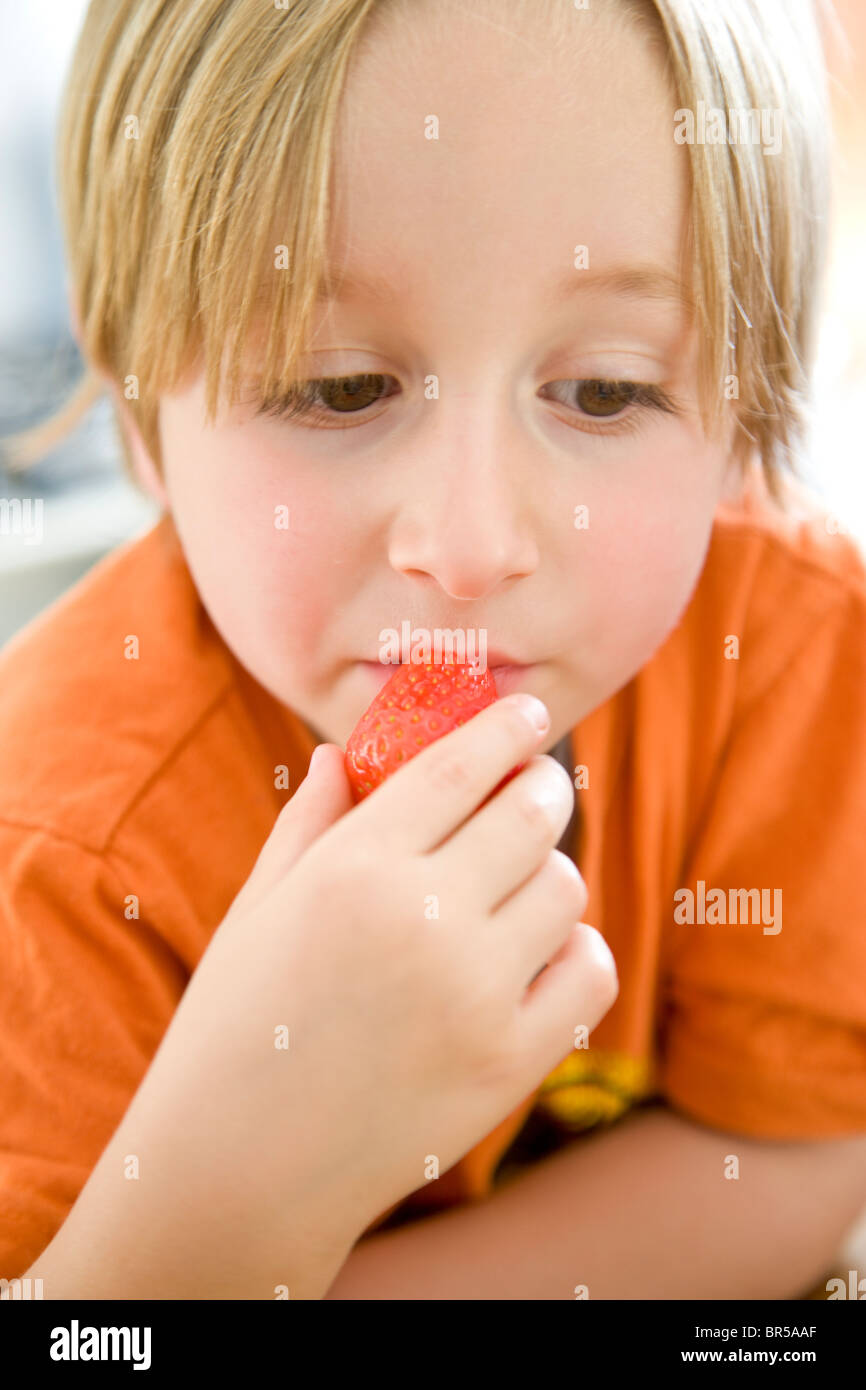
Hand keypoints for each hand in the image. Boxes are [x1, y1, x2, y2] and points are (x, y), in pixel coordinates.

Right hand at [122, 693, 617, 1274]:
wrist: (239, 1171)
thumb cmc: (237, 1023)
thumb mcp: (257, 908)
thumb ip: (309, 821)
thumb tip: (341, 753)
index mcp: (353, 869)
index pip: (459, 767)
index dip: (504, 727)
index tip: (527, 710)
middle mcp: (423, 920)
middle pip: (532, 815)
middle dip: (539, 788)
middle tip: (532, 789)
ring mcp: (476, 994)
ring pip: (568, 888)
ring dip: (547, 874)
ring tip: (513, 888)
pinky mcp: (512, 1061)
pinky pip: (590, 969)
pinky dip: (574, 951)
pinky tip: (534, 955)